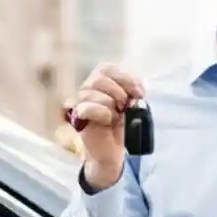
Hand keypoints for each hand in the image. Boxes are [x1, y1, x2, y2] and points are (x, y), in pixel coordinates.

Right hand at [65, 63, 143, 189]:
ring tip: (117, 116)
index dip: (124, 78)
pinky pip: (86, 108)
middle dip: (118, 91)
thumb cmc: (120, 124)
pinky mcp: (78, 117)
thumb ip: (132, 92)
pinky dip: (102, 113)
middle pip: (98, 78)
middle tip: (125, 106)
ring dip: (110, 104)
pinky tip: (108, 120)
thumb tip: (134, 92)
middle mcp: (88, 88)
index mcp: (101, 81)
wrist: (112, 149)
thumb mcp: (131, 104)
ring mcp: (80, 102)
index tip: (138, 93)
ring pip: (92, 92)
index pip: (106, 68)